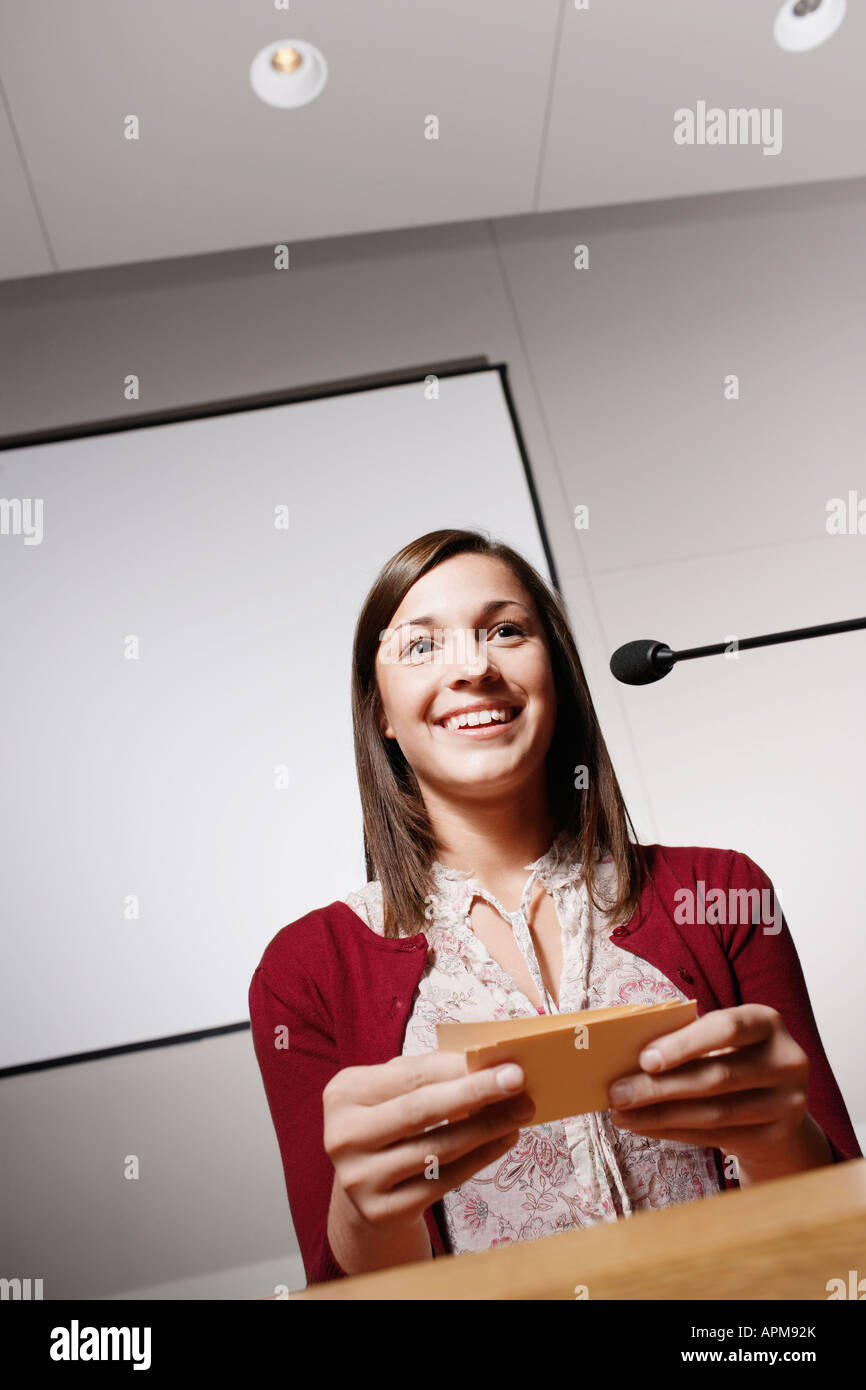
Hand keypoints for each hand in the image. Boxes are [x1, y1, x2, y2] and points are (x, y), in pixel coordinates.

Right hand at [323, 1051, 534, 1241]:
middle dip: (476, 1093)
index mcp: (343, 1094)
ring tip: (521, 1111)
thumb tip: (487, 1062)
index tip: (504, 1061)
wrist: (363, 1188)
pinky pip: (444, 1181)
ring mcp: (359, 1178)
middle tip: (519, 1081)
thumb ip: (430, 1072)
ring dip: (487, 1126)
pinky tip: (504, 1139)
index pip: (411, 1076)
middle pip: (421, 1110)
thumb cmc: (387, 1123)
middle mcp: (343, 1136)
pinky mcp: (382, 1211)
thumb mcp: (393, 1090)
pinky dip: (480, 1157)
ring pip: (438, 1148)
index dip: (460, 1069)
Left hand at [606, 1004, 831, 1180]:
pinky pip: (717, 1136)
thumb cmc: (735, 1057)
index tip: (644, 1059)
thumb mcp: (724, 1039)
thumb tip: (629, 1059)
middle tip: (617, 1093)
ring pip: (714, 1113)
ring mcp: (788, 1102)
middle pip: (716, 1077)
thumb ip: (689, 1040)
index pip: (726, 1028)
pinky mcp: (777, 1136)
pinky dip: (674, 1132)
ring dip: (660, 1115)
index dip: (684, 1044)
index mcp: (767, 1021)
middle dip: (659, 1087)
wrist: (780, 1104)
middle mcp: (787, 1060)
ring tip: (622, 1114)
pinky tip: (645, 1126)